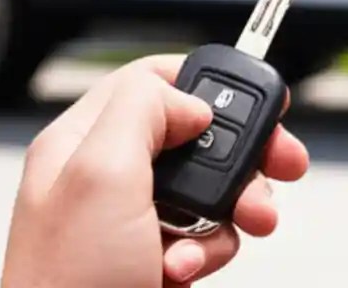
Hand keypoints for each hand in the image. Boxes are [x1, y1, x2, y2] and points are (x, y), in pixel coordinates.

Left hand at [2, 55, 309, 286]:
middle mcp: (105, 177)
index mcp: (81, 141)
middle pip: (194, 136)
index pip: (151, 80)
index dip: (207, 84)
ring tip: (243, 226)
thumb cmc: (66, 285)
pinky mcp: (152, 262)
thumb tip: (191, 103)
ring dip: (232, 210)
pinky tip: (185, 270)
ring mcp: (129, 223)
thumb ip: (145, 111)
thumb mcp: (100, 174)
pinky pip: (204, 240)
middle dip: (241, 154)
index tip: (259, 99)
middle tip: (280, 166)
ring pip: (208, 190)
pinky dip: (210, 253)